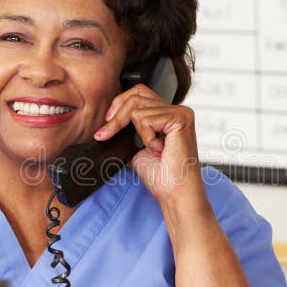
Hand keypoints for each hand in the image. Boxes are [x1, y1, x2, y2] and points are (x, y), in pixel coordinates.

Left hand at [93, 84, 203, 204]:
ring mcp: (181, 113)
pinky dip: (147, 136)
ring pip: (137, 108)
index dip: (119, 104)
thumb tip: (108, 124)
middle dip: (117, 116)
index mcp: (169, 115)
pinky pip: (146, 119)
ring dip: (138, 133)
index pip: (139, 93)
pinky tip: (160, 149)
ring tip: (153, 149)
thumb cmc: (163, 178)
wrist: (175, 193)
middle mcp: (178, 110)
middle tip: (106, 133)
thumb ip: (130, 133)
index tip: (107, 124)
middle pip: (136, 95)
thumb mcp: (138, 150)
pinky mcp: (180, 118)